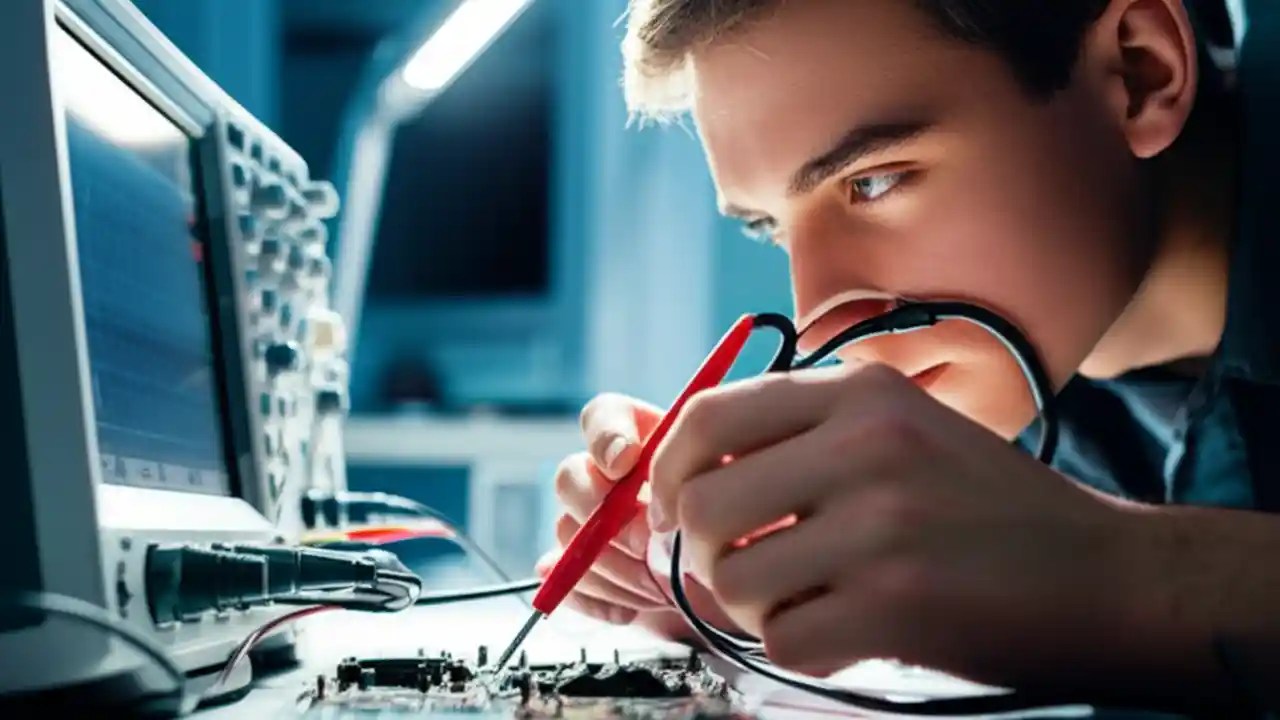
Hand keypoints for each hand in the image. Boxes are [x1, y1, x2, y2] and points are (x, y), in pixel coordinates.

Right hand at [540, 393, 742, 641]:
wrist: (746, 580)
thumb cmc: (751, 525)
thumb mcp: (741, 489)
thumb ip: (703, 475)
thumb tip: (660, 489)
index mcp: (645, 437)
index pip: (601, 417)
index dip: (604, 437)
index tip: (626, 462)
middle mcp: (608, 477)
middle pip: (570, 477)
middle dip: (604, 516)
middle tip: (649, 546)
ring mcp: (589, 525)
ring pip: (567, 534)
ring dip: (609, 565)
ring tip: (659, 588)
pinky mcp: (582, 570)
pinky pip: (564, 580)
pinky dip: (595, 597)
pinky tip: (633, 607)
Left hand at [647, 362, 1180, 696]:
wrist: (1106, 576)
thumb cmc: (989, 507)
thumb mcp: (904, 429)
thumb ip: (805, 436)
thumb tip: (689, 474)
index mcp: (862, 393)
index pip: (708, 418)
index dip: (668, 472)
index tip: (673, 510)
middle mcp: (867, 447)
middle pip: (701, 503)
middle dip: (699, 551)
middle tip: (738, 570)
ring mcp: (883, 526)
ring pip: (732, 579)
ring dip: (753, 608)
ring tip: (805, 602)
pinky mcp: (898, 605)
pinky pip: (783, 640)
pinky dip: (801, 646)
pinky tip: (845, 632)